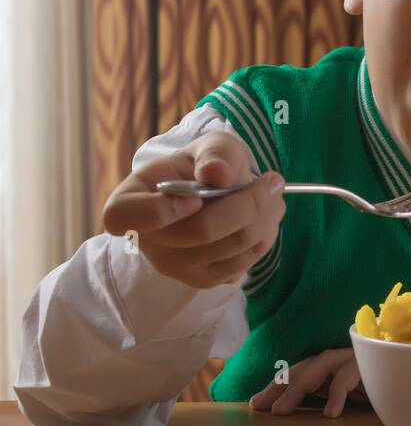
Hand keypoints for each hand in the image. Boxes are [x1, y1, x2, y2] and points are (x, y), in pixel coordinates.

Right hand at [102, 130, 285, 288]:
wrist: (214, 191)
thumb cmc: (203, 165)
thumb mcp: (210, 145)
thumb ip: (214, 153)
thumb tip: (217, 172)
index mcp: (130, 201)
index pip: (123, 217)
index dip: (159, 210)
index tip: (195, 196)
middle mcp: (148, 241)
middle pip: (201, 232)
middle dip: (247, 203)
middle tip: (272, 180)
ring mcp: (176, 267)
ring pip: (232, 247)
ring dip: (265, 217)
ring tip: (272, 193)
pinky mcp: (205, 280)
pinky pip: (246, 262)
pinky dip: (265, 235)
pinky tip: (265, 215)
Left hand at [249, 347, 368, 417]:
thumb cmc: (381, 389)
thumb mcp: (350, 399)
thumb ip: (329, 399)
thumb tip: (302, 416)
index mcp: (330, 368)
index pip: (297, 373)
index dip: (275, 387)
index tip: (255, 406)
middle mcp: (338, 360)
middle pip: (301, 369)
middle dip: (278, 387)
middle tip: (260, 408)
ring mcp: (353, 358)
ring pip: (319, 369)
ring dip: (297, 389)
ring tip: (282, 412)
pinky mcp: (369, 363)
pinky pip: (349, 376)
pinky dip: (337, 393)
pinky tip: (330, 414)